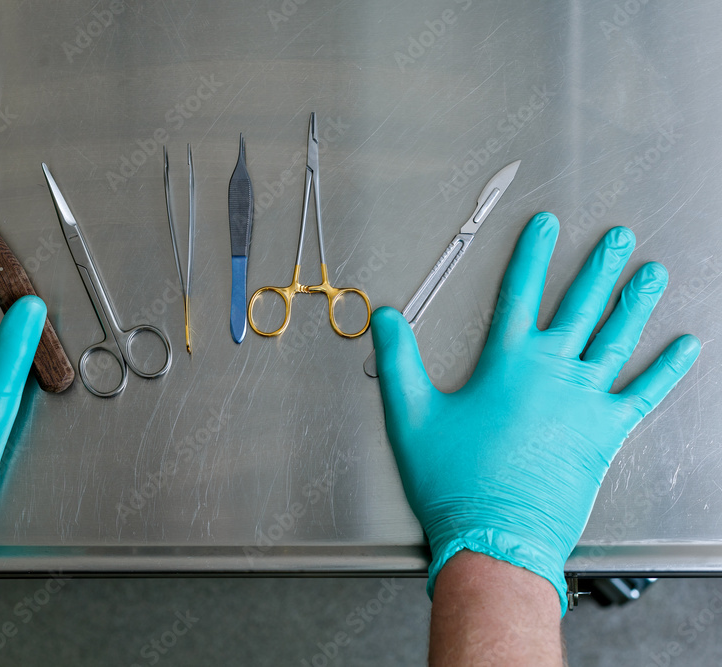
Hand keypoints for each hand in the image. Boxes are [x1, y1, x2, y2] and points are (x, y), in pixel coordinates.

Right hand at [371, 212, 700, 614]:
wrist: (496, 535)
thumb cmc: (453, 481)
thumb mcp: (410, 415)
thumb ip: (397, 362)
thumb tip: (385, 318)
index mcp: (506, 363)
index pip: (519, 292)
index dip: (531, 254)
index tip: (545, 226)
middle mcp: (550, 372)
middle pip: (580, 306)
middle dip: (599, 267)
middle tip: (618, 238)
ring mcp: (584, 400)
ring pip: (616, 338)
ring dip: (635, 302)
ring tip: (652, 272)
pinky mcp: (605, 432)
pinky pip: (644, 392)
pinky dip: (667, 369)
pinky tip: (685, 347)